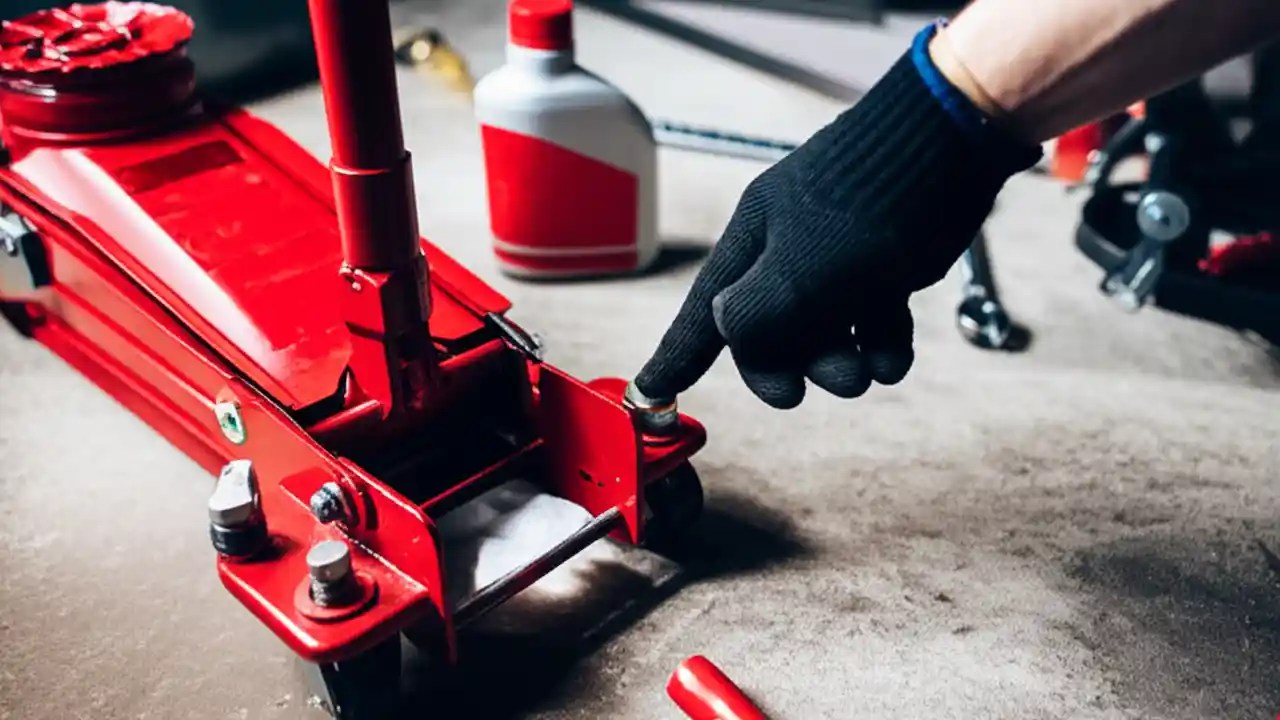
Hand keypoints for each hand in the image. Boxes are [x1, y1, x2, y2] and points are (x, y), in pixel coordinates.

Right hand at [635, 51, 1038, 408]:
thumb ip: (756, 319)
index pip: (702, 312)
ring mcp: (837, 261)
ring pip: (826, 337)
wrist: (952, 144)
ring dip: (843, 366)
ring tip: (870, 369)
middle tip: (802, 390)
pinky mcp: (883, 265)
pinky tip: (894, 356)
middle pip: (770, 336)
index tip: (651, 394)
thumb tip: (733, 339)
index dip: (675, 357)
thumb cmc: (866, 206)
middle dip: (787, 369)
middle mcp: (788, 253)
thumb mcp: (798, 274)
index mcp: (752, 244)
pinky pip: (869, 326)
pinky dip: (881, 348)